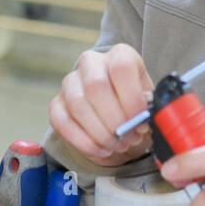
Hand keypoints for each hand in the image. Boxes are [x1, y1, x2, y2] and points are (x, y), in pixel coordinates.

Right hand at [48, 44, 153, 166]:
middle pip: (96, 87)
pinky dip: (84, 142)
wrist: (114, 106)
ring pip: (78, 105)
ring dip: (100, 133)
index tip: (141, 121)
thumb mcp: (147, 98)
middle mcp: (91, 63)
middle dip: (115, 120)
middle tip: (129, 138)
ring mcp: (70, 82)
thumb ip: (148, 105)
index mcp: (119, 54)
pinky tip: (102, 150)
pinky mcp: (56, 104)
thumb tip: (143, 118)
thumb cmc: (133, 100)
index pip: (121, 68)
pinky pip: (62, 122)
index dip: (132, 98)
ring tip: (118, 145)